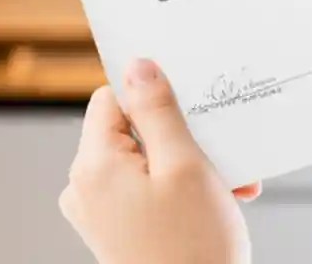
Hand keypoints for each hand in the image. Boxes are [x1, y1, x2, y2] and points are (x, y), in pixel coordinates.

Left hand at [60, 59, 259, 263]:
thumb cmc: (193, 248)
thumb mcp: (185, 166)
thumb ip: (158, 111)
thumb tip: (136, 66)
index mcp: (93, 164)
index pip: (113, 98)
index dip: (153, 96)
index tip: (191, 106)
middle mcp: (85, 186)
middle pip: (131, 130)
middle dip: (182, 136)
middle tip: (221, 153)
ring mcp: (98, 212)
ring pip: (145, 160)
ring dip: (189, 164)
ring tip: (226, 185)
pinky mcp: (115, 230)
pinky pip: (145, 189)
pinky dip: (180, 189)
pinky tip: (215, 201)